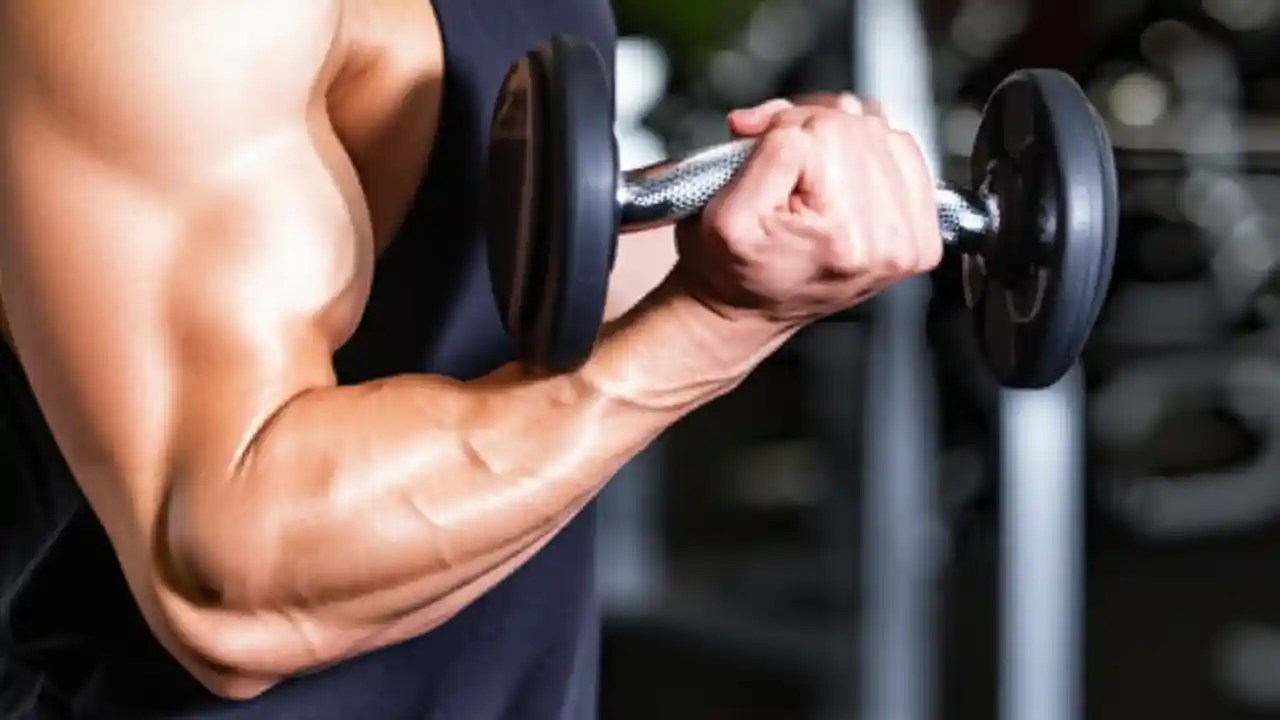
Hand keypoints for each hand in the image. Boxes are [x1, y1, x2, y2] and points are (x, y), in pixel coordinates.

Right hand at [672, 94, 941, 326]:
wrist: (749, 307)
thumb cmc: (734, 266)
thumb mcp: (725, 213)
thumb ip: (768, 155)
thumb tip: (801, 123)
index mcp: (845, 239)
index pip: (825, 129)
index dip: (781, 130)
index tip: (756, 157)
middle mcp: (888, 243)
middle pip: (858, 127)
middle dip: (810, 131)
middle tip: (778, 166)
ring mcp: (910, 242)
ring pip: (881, 132)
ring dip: (839, 140)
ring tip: (806, 174)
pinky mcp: (920, 239)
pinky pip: (905, 155)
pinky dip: (869, 155)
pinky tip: (840, 180)